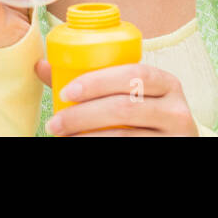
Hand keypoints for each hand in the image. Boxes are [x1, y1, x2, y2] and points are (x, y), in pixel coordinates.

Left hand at [33, 59, 198, 135]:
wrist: (177, 144)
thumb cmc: (145, 115)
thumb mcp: (131, 94)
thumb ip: (93, 80)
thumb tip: (41, 65)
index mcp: (167, 83)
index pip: (133, 75)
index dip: (98, 81)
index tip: (66, 92)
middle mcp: (176, 110)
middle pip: (124, 108)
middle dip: (82, 115)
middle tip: (54, 123)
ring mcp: (175, 137)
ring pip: (124, 138)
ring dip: (86, 138)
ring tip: (63, 137)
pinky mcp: (169, 152)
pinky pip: (129, 151)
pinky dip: (100, 147)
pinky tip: (82, 145)